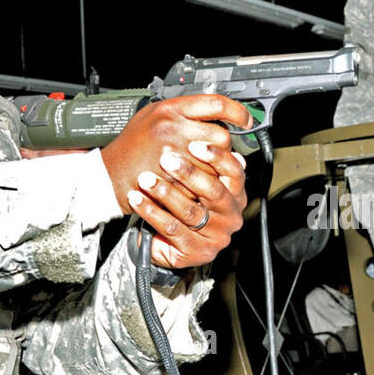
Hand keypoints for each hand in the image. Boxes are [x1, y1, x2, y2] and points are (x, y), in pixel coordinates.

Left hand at [100, 95, 249, 268]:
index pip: (234, 171)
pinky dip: (152, 212)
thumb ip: (205, 157)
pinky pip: (172, 228)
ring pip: (191, 210)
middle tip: (167, 158)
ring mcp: (216, 235)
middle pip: (213, 190)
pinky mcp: (197, 250)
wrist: (171, 240)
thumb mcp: (197, 179)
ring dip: (166, 192)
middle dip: (188, 173)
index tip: (195, 144)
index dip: (216, 157)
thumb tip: (210, 124)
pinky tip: (138, 199)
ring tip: (146, 178)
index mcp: (235, 193)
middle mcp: (230, 214)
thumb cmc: (184, 203)